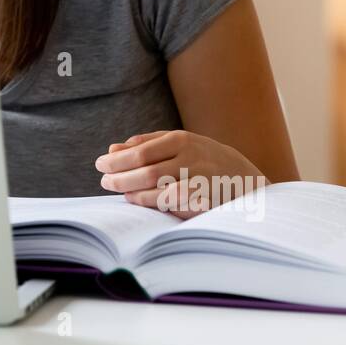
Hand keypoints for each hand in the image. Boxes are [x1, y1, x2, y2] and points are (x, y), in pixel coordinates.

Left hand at [93, 130, 266, 218]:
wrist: (245, 178)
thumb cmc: (202, 158)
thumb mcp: (178, 143)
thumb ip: (146, 144)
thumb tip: (112, 149)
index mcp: (181, 140)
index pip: (141, 151)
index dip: (118, 160)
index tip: (100, 164)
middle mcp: (191, 158)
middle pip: (147, 170)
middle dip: (120, 176)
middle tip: (104, 180)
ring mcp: (199, 181)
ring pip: (158, 189)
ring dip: (133, 191)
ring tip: (119, 190)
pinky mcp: (205, 200)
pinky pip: (172, 204)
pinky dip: (151, 203)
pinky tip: (137, 200)